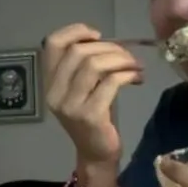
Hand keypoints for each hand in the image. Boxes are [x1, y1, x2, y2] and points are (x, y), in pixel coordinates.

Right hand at [42, 23, 143, 164]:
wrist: (96, 154)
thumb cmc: (93, 116)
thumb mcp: (83, 88)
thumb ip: (85, 65)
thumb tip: (105, 40)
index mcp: (50, 82)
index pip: (52, 44)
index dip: (75, 31)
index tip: (98, 35)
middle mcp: (54, 92)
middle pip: (78, 52)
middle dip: (108, 47)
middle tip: (128, 56)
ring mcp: (70, 105)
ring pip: (94, 64)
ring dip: (120, 59)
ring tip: (135, 65)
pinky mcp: (89, 115)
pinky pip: (110, 83)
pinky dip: (127, 75)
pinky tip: (137, 78)